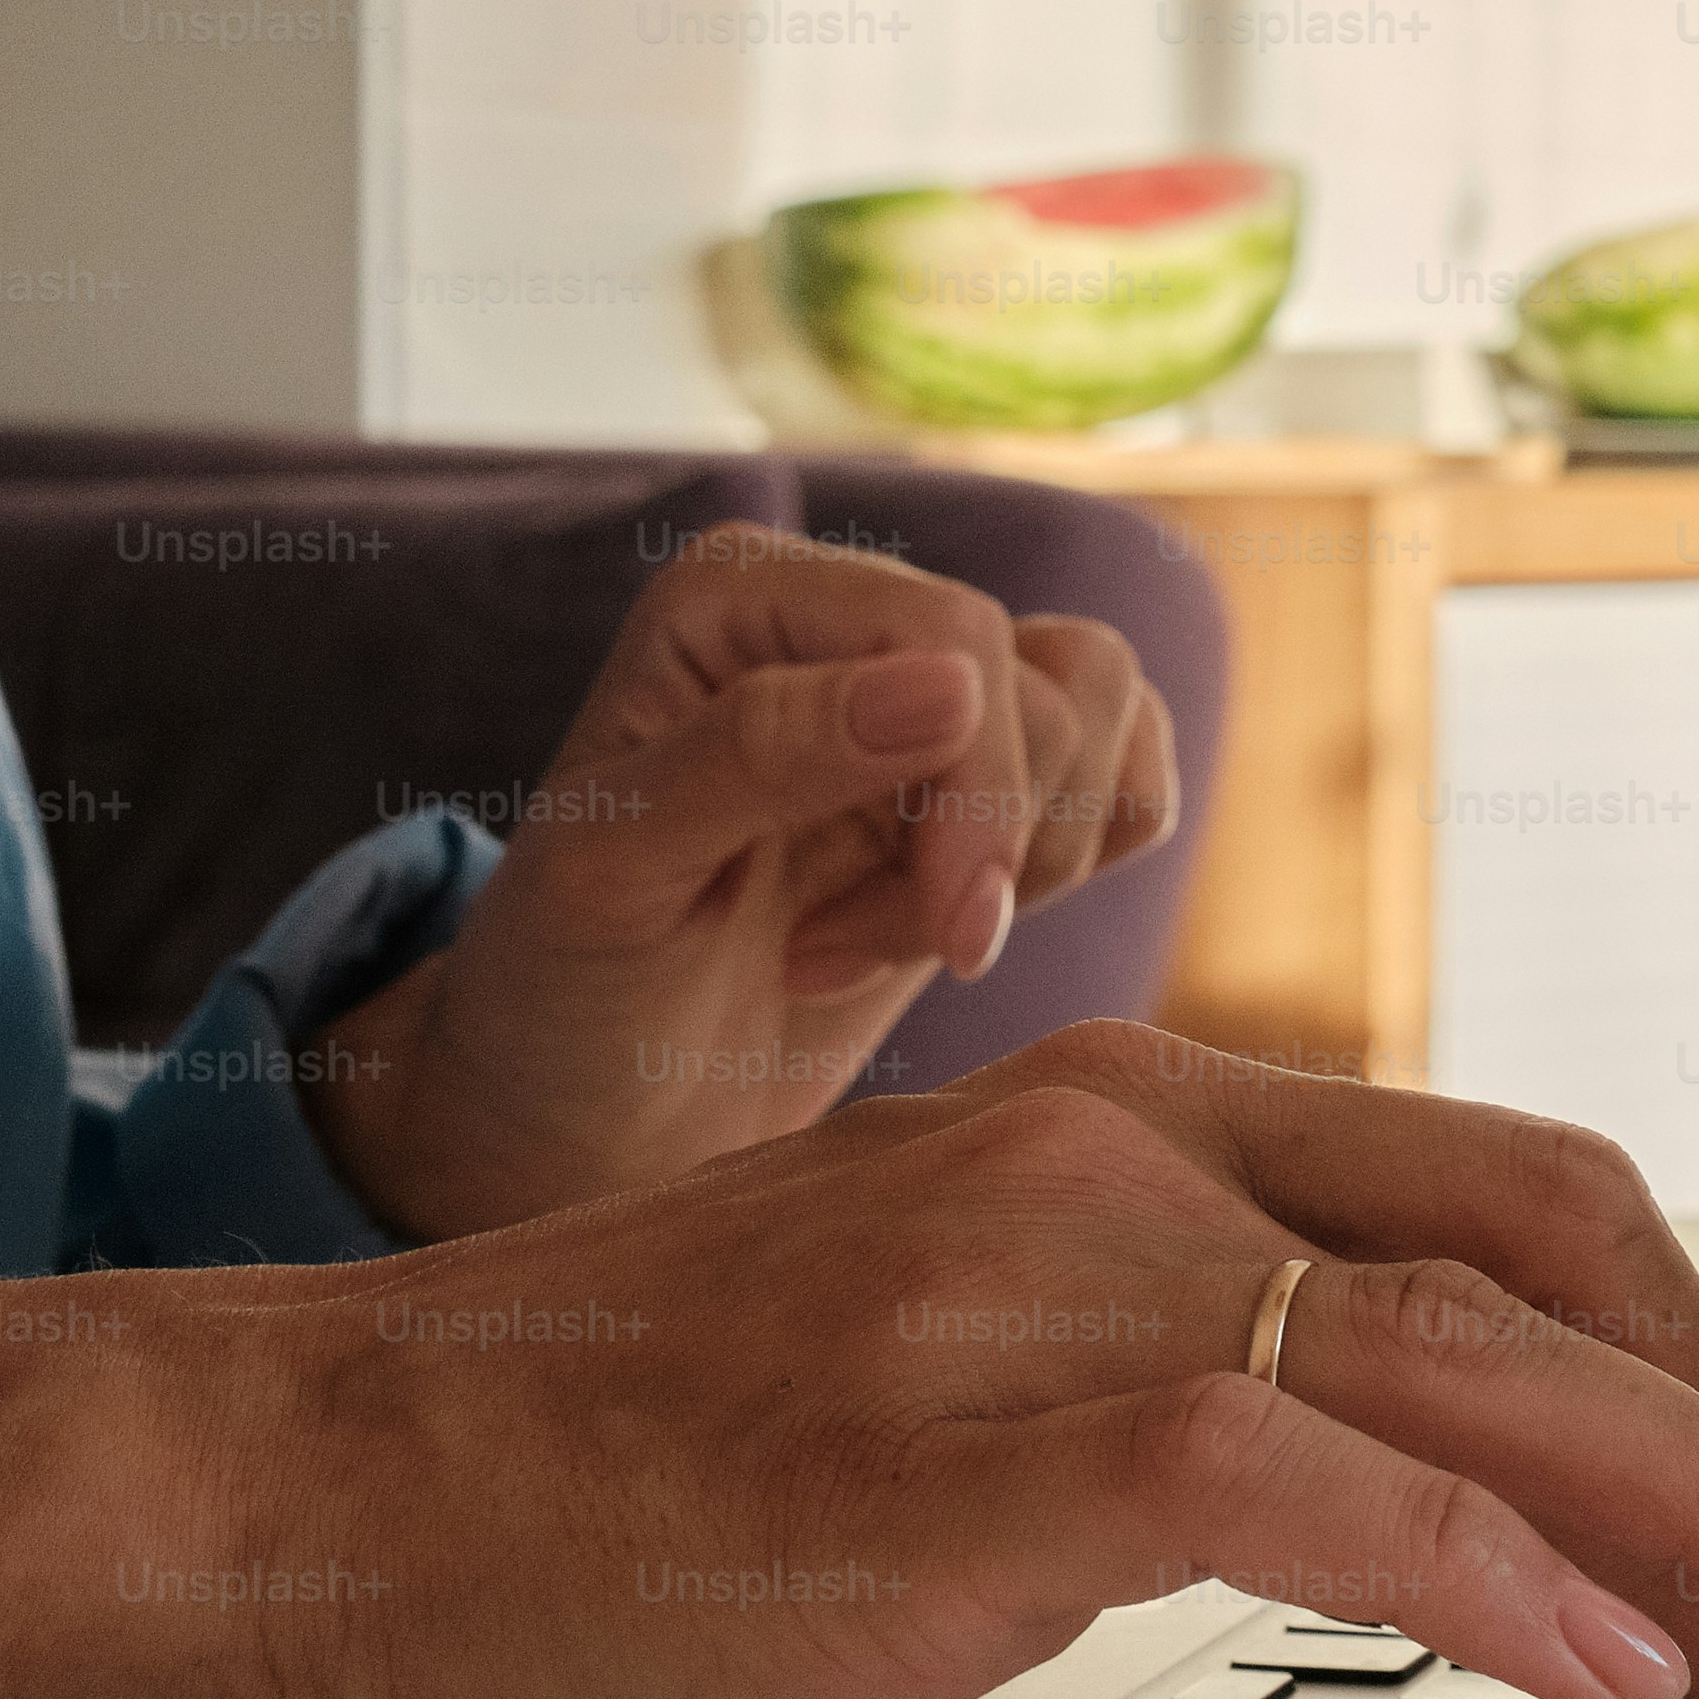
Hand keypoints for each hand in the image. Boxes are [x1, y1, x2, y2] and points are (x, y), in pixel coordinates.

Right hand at [0, 1028, 1698, 1698]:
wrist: (311, 1475)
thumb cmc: (604, 1452)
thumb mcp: (931, 1345)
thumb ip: (1157, 1366)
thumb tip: (1397, 1503)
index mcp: (1122, 1115)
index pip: (1515, 1204)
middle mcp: (1112, 1148)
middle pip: (1559, 1270)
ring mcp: (1036, 1274)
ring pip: (1482, 1365)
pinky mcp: (960, 1434)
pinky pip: (1294, 1474)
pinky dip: (1490, 1575)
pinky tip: (1616, 1675)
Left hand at [301, 531, 1180, 1238]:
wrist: (587, 1105)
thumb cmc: (568, 985)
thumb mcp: (620, 868)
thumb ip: (763, 754)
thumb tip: (957, 682)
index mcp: (740, 593)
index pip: (956, 633)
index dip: (980, 790)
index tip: (947, 944)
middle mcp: (844, 614)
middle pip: (1053, 686)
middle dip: (979, 854)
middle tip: (828, 957)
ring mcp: (925, 694)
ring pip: (1108, 716)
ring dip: (1023, 865)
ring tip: (865, 944)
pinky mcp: (991, 783)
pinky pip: (1130, 779)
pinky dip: (1069, 871)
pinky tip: (932, 940)